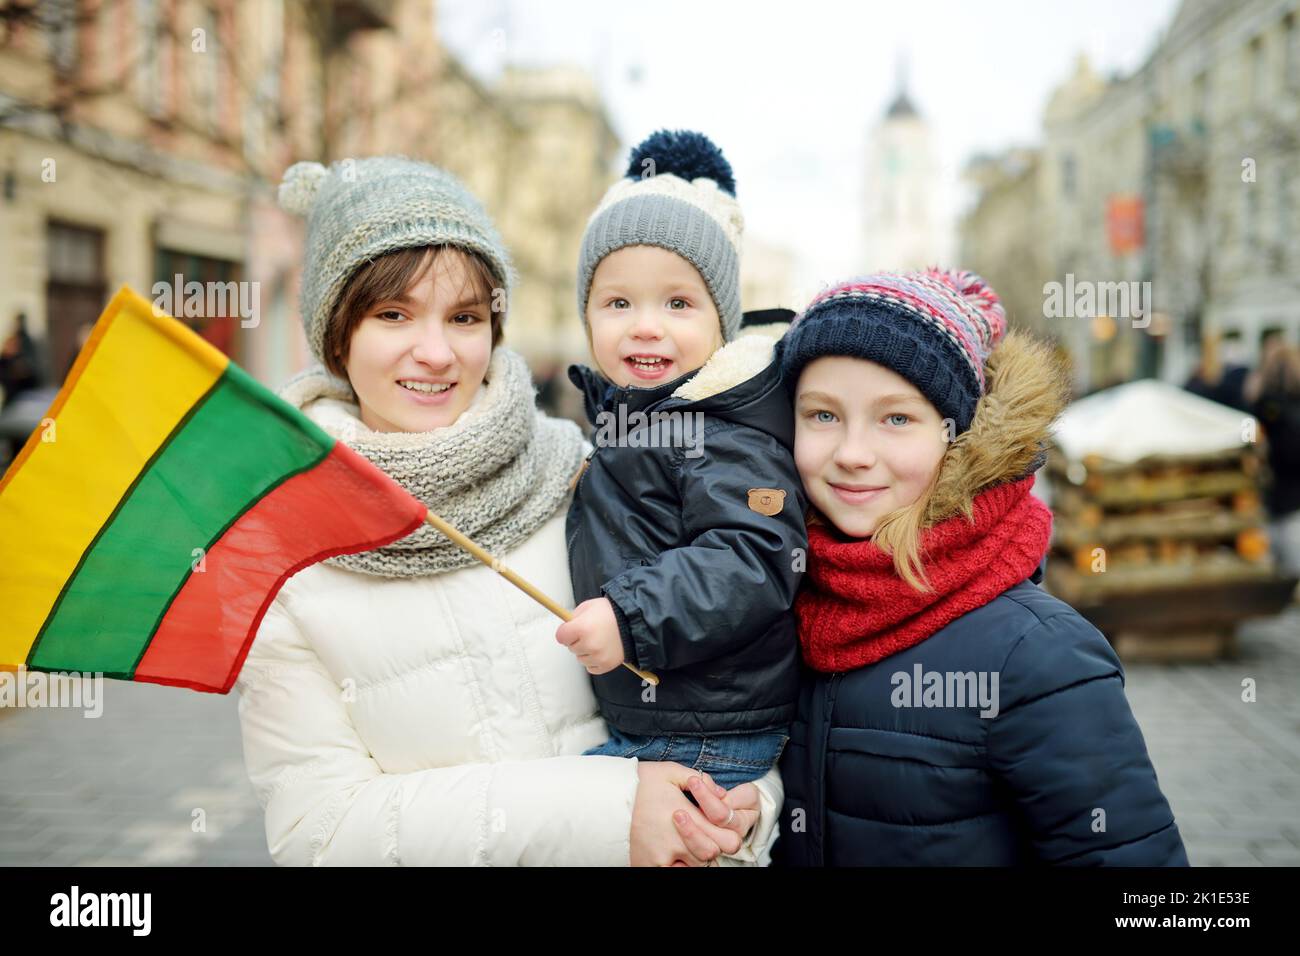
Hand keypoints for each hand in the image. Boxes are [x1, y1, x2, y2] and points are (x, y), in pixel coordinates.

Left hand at [555, 597, 624, 674]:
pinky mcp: (606, 665)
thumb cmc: (612, 612)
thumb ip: (573, 618)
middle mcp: (589, 644)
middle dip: (577, 640)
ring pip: (580, 658)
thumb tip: (565, 628)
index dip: (566, 632)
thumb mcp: (589, 606)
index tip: (570, 630)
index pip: (561, 637)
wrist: (634, 621)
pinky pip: (591, 668)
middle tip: (591, 632)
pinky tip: (602, 650)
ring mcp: (598, 657)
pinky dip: (594, 661)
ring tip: (599, 640)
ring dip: (585, 651)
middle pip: (571, 647)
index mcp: (582, 628)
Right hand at [629, 762, 749, 865]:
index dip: (727, 834)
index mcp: (687, 816)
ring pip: (694, 867)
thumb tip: (721, 793)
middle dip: (712, 845)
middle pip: (711, 856)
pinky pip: (673, 872)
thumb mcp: (669, 771)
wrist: (603, 799)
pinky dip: (677, 865)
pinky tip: (672, 852)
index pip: (726, 840)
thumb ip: (699, 779)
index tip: (719, 825)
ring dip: (695, 857)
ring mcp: (662, 857)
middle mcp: (676, 842)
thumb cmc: (638, 783)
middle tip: (704, 833)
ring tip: (686, 842)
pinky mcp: (647, 865)